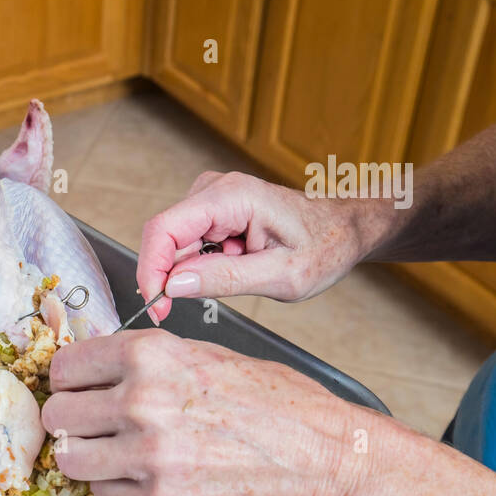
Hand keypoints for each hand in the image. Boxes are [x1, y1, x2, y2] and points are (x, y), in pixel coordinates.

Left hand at [41, 328, 372, 495]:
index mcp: (150, 355)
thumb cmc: (273, 401)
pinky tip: (144, 475)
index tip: (75, 389)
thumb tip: (94, 371)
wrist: (322, 455)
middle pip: (58, 414)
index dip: (68, 380)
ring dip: (85, 457)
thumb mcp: (203, 354)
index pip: (66, 367)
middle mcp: (142, 400)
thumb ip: (144, 362)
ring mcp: (149, 454)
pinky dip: (116, 487)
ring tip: (111, 453)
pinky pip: (103, 493)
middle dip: (70, 420)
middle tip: (89, 425)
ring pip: (70, 458)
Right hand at [137, 171, 389, 322]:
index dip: (151, 270)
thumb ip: (225, 279)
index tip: (158, 306)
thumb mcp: (281, 276)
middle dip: (173, 276)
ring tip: (242, 271)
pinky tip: (237, 264)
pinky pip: (187, 243)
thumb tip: (173, 285)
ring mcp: (210, 198)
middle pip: (165, 239)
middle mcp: (214, 189)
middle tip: (206, 300)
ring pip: (173, 244)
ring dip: (195, 270)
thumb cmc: (324, 246)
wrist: (344, 228)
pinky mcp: (211, 210)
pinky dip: (203, 264)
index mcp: (232, 197)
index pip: (163, 230)